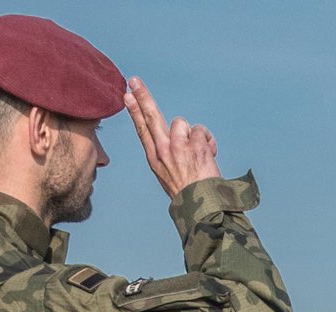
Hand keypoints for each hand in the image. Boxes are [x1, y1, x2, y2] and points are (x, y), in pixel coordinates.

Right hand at [124, 77, 221, 197]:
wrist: (201, 205)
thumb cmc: (188, 192)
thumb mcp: (168, 175)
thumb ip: (168, 154)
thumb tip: (180, 136)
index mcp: (154, 159)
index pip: (142, 129)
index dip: (134, 111)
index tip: (126, 95)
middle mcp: (163, 150)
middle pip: (151, 116)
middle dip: (142, 96)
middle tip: (134, 80)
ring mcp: (178, 146)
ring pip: (182, 123)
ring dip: (193, 135)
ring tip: (198, 153)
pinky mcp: (194, 145)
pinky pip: (200, 130)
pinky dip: (207, 141)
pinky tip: (209, 155)